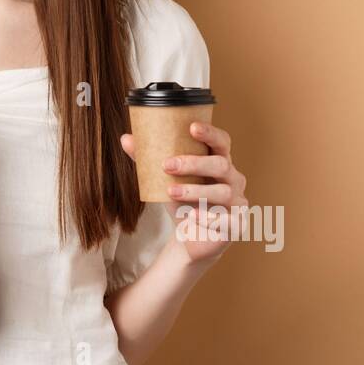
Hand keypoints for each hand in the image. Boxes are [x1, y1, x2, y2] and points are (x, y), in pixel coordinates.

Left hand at [120, 120, 247, 265]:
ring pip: (222, 192)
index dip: (210, 133)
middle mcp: (234, 179)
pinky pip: (225, 219)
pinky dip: (206, 217)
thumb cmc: (182, 202)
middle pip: (221, 164)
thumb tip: (125, 139)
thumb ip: (148, 160)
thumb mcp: (164, 181)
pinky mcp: (237, 224)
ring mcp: (238, 202)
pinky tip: (191, 216)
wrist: (190, 237)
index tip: (192, 127)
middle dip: (194, 163)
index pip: (222, 142)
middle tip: (166, 165)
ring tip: (170, 192)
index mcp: (219, 162)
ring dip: (194, 191)